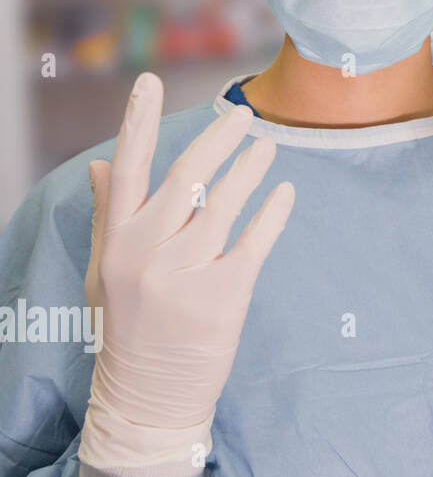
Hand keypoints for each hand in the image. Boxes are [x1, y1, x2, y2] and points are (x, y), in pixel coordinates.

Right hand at [81, 73, 293, 476]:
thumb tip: (103, 162)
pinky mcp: (225, 295)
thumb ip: (110, 214)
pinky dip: (273, 210)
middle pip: (186, 175)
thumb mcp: (106, 269)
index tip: (151, 82)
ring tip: (268, 144)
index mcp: (116, 240)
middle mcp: (147, 252)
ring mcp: (186, 273)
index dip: (138, 121)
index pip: (127, 167)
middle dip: (218, 138)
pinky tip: (284, 190)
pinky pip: (256, 239)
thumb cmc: (131, 325)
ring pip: (225, 202)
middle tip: (243, 114)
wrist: (150, 394)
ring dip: (251, 167)